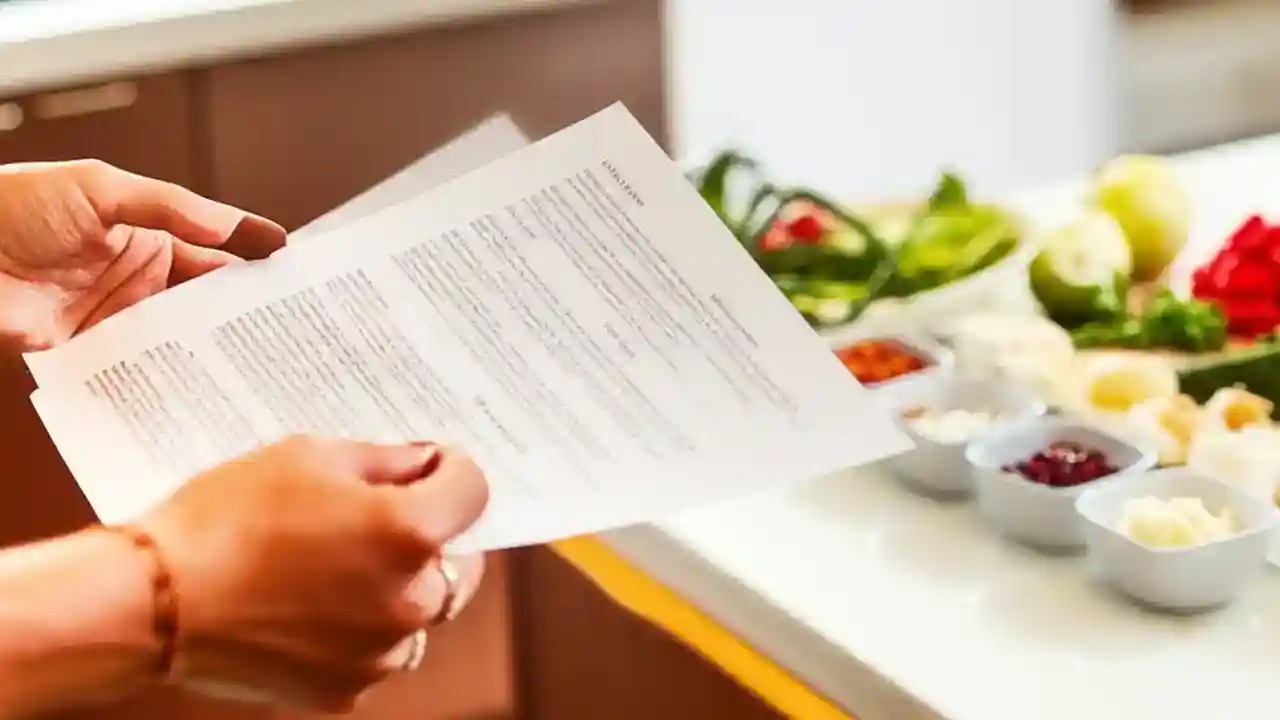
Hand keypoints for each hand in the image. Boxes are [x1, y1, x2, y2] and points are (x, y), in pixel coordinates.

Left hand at [0, 160, 285, 351]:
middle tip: (291, 327)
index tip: (297, 271)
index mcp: (148, 239)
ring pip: (180, 341)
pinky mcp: (89, 358)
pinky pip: (138, 371)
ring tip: (258, 363)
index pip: (217, 254)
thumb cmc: (12, 204)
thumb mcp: (99, 188)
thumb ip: (168, 207)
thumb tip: (231, 228)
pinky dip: (167, 379)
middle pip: (207, 305)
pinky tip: (199, 386)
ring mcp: (117, 322)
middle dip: (246, 315)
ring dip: (212, 351)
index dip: (255, 261)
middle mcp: (140, 284)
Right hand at [139, 436, 488, 712]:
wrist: (154, 601)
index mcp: (409, 532)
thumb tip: (427, 464)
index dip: (453, 472)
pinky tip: (313, 604)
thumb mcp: (310, 457)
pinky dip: (362, 628)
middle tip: (387, 517)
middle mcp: (410, 598)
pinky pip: (378, 650)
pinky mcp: (347, 688)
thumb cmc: (226, 516)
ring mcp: (381, 651)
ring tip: (340, 564)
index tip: (432, 466)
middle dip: (435, 537)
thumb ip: (386, 461)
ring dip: (401, 588)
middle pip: (461, 561)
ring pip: (422, 613)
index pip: (474, 492)